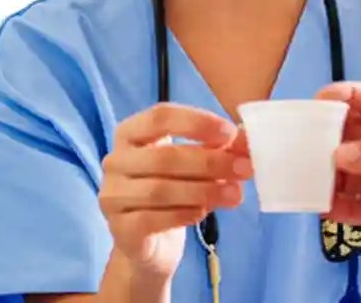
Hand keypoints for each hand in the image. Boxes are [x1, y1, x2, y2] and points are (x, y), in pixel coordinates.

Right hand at [98, 103, 252, 280]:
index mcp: (130, 132)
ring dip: (204, 190)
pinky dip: (183, 214)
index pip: (160, 117)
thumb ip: (219, 149)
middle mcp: (115, 160)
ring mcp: (113, 195)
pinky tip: (203, 213)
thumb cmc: (173, 190)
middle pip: (164, 157)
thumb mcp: (196, 163)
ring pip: (160, 190)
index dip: (197, 123)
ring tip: (235, 194)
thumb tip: (248, 139)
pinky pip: (154, 219)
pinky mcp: (120, 228)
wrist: (149, 242)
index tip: (230, 133)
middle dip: (210, 162)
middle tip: (244, 169)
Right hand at [316, 82, 360, 249]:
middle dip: (331, 142)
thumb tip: (340, 156)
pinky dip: (345, 207)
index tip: (317, 103)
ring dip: (334, 178)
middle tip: (305, 148)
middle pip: (357, 138)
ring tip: (310, 181)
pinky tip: (326, 207)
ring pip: (356, 174)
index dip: (344, 99)